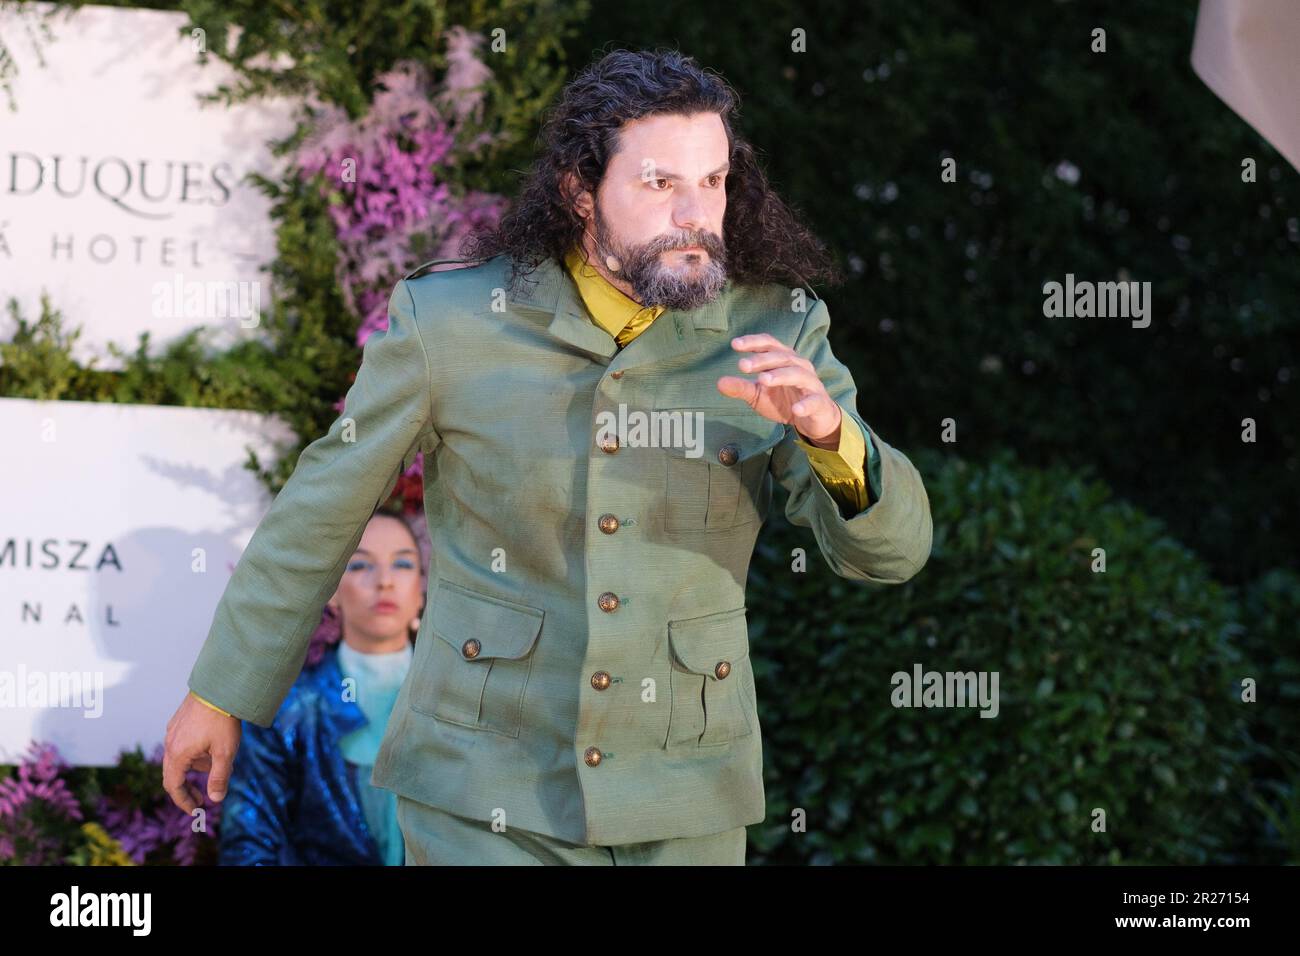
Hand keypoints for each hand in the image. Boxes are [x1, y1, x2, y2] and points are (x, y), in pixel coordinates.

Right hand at [162, 692, 241, 812]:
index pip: (173, 786)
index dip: (183, 801)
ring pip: (179, 758)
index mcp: (177, 754)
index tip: (195, 810)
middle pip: (173, 774)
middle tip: (202, 798)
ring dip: (195, 767)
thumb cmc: (222, 720)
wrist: (220, 687)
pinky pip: (182, 744)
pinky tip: (212, 746)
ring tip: (218, 762)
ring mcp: (173, 730)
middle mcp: (170, 743)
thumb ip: (219, 777)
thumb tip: (215, 799)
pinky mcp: (179, 721)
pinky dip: (194, 752)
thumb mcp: (225, 752)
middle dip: (187, 788)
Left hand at [717, 333, 842, 445]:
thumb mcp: (759, 395)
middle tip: (742, 365)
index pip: (769, 344)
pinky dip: (806, 404)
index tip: (734, 344)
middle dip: (761, 360)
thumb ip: (741, 388)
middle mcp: (799, 366)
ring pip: (797, 374)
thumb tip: (719, 382)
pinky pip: (814, 401)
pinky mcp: (820, 402)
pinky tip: (796, 409)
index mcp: (784, 360)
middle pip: (781, 357)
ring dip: (780, 375)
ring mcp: (811, 383)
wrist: (812, 419)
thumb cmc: (784, 400)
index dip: (753, 342)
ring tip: (763, 380)